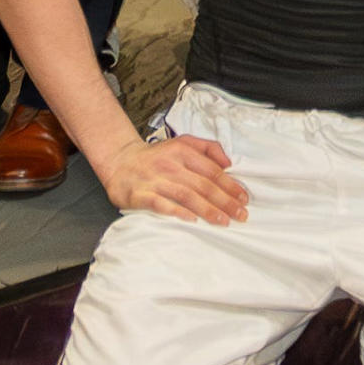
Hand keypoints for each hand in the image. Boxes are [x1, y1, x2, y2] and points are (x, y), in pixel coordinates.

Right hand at [100, 133, 248, 223]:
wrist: (119, 161)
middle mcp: (170, 165)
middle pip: (203, 185)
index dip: (230, 185)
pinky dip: (177, 212)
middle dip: (224, 201)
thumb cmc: (157, 157)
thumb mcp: (183, 143)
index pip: (211, 170)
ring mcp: (155, 180)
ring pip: (186, 195)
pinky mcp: (140, 195)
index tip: (244, 199)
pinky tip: (191, 220)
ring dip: (207, 209)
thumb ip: (208, 148)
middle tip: (240, 215)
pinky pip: (161, 205)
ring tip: (223, 221)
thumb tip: (228, 162)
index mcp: (182, 151)